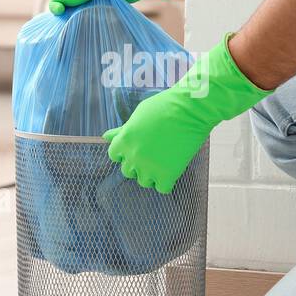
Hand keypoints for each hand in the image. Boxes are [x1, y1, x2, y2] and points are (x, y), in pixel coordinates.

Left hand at [103, 34, 270, 192]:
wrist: (190, 110)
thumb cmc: (164, 107)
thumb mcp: (138, 115)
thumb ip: (122, 130)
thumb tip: (105, 137)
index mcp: (123, 141)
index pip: (114, 156)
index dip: (125, 152)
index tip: (137, 147)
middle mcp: (133, 156)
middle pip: (128, 171)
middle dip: (137, 164)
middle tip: (152, 153)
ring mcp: (149, 167)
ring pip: (144, 182)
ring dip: (151, 174)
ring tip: (163, 161)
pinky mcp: (168, 174)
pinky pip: (162, 188)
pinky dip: (166, 182)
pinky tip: (172, 169)